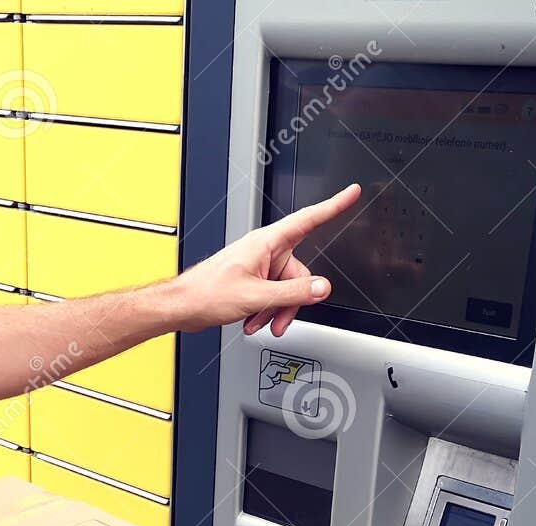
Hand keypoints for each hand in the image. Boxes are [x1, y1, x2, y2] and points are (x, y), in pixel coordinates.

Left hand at [167, 184, 360, 336]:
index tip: (351, 193)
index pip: (308, 219)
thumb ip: (293, 292)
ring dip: (276, 310)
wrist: (184, 306)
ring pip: (286, 288)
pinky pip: (272, 295)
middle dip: (291, 300)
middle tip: (279, 318)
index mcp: (266, 243)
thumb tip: (322, 287)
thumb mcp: (256, 296)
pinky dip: (266, 310)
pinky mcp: (252, 280)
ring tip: (259, 322)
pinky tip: (252, 321)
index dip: (333, 206)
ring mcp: (259, 266)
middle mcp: (264, 251)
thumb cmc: (207, 292)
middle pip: (299, 272)